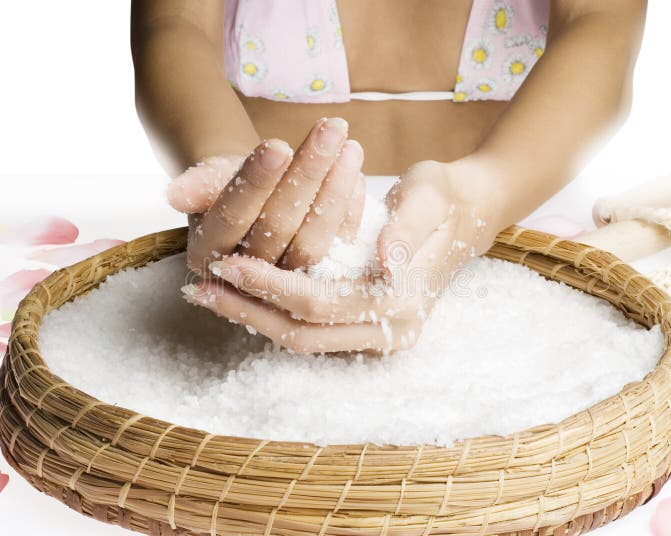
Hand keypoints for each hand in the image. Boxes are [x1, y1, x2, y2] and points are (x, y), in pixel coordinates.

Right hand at [181, 118, 365, 274]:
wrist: (251, 202)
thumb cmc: (226, 185)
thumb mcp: (208, 179)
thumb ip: (196, 185)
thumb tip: (172, 194)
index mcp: (208, 256)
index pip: (233, 217)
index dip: (256, 182)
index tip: (277, 144)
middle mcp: (245, 278)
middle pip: (278, 226)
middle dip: (306, 174)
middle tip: (330, 128)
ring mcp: (286, 284)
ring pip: (313, 240)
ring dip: (335, 190)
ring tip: (348, 145)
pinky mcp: (320, 278)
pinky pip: (339, 246)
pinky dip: (350, 209)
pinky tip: (356, 172)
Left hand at [185, 159, 505, 352]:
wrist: (469, 212)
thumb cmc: (444, 197)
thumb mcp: (429, 197)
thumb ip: (408, 228)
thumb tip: (387, 261)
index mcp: (404, 301)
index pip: (320, 303)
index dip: (270, 286)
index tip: (228, 263)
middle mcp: (393, 330)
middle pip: (303, 333)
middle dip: (249, 310)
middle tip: (201, 285)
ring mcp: (381, 335)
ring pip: (302, 339)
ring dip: (253, 316)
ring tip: (208, 292)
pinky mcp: (369, 327)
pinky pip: (311, 330)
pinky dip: (273, 314)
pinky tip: (240, 295)